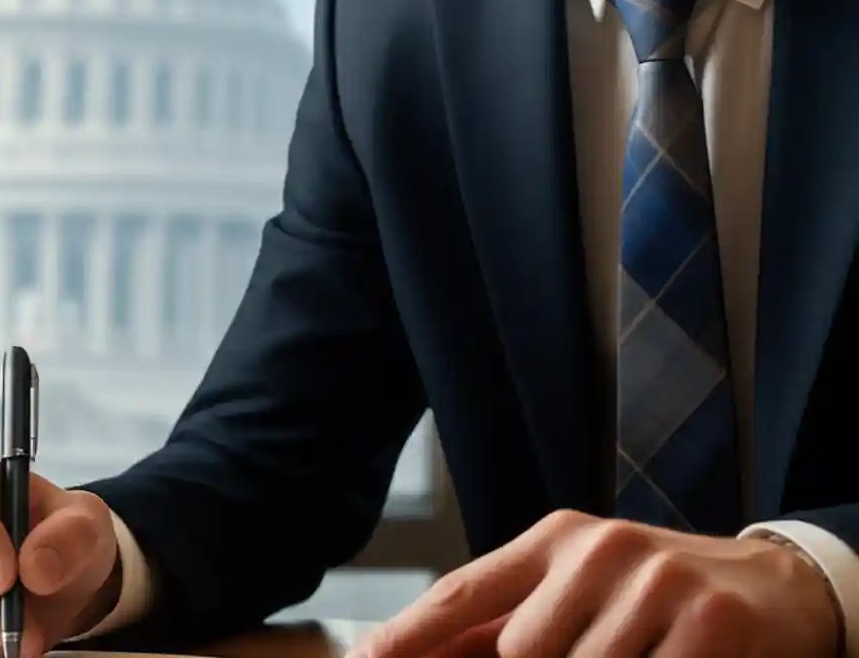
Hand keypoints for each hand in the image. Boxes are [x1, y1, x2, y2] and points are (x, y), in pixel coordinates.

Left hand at [354, 510, 837, 657]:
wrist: (774, 587)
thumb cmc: (656, 594)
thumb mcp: (579, 590)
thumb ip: (508, 620)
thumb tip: (428, 651)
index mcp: (554, 539)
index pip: (464, 590)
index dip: (411, 632)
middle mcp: (597, 549)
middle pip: (520, 650)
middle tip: (600, 649)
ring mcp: (653, 581)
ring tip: (640, 654)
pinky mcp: (707, 620)